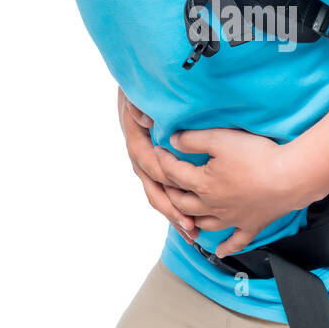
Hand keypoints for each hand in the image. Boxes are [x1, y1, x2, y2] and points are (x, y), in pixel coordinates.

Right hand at [117, 88, 197, 241]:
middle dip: (172, 210)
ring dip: (175, 215)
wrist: (136, 92)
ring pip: (159, 196)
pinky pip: (164, 193)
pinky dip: (176, 209)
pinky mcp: (155, 170)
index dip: (169, 182)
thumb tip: (146, 119)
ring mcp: (147, 167)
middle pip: (155, 190)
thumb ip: (139, 106)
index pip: (154, 167)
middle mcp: (140, 160)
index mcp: (138, 144)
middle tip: (190, 227)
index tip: (185, 196)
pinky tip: (190, 225)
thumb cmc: (141, 93)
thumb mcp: (137, 95)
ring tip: (192, 234)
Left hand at [153, 127, 308, 257]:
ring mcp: (232, 219)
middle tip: (167, 182)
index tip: (159, 150)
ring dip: (191, 220)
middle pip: (183, 203)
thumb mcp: (220, 138)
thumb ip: (193, 140)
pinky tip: (218, 251)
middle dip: (171, 192)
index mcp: (202, 185)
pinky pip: (236, 241)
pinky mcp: (252, 225)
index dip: (163, 161)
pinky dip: (225, 247)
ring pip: (204, 224)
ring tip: (185, 215)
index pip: (174, 174)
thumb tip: (172, 141)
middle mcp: (213, 206)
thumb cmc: (257, 156)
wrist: (290, 178)